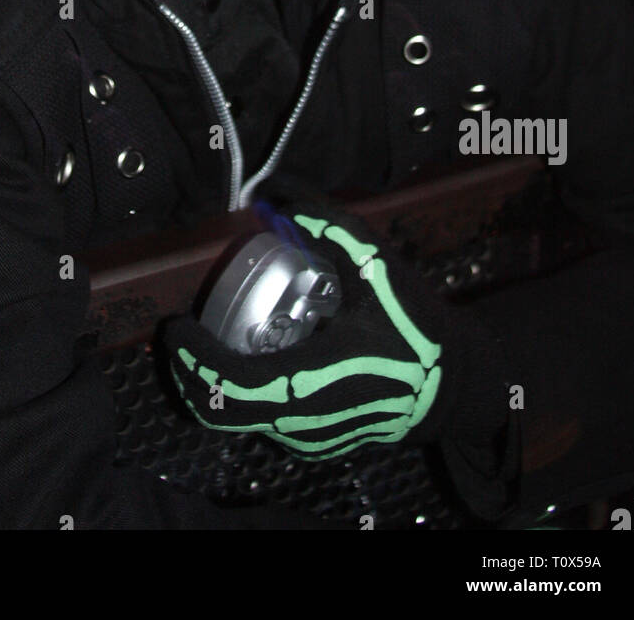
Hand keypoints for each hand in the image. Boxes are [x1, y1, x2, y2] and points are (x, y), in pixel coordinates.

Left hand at [163, 205, 449, 460]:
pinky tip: (257, 359)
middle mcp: (303, 423)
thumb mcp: (373, 265)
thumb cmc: (415, 327)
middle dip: (195, 372)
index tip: (176, 328)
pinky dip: (248, 394)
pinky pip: (268, 422)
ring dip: (220, 382)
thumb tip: (274, 188)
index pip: (228, 387)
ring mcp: (311, 440)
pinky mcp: (319, 444)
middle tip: (184, 337)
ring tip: (216, 340)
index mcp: (309, 383)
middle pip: (224, 410)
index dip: (192, 360)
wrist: (457, 383)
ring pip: (245, 418)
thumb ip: (323, 222)